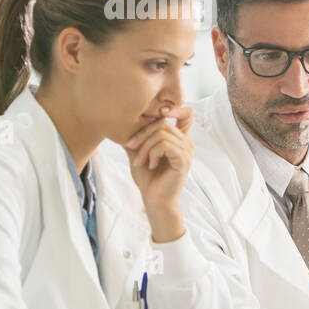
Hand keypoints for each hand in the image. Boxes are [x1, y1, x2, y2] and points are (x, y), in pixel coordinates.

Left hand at [123, 105, 193, 241]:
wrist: (154, 201)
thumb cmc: (148, 179)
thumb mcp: (138, 153)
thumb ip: (136, 137)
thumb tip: (122, 121)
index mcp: (178, 139)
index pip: (186, 114)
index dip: (175, 107)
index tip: (156, 113)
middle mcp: (186, 143)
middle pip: (162, 122)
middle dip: (142, 134)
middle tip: (130, 147)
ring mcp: (186, 151)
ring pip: (161, 133)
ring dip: (144, 146)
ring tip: (139, 161)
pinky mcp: (183, 160)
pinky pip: (164, 145)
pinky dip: (152, 153)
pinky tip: (150, 165)